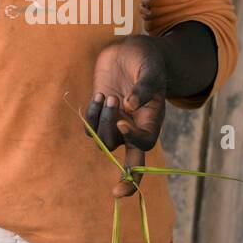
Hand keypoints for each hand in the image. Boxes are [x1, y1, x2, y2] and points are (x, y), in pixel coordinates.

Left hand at [86, 35, 167, 197]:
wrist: (132, 50)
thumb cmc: (147, 59)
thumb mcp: (150, 69)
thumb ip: (144, 86)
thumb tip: (129, 105)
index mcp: (152, 120)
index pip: (145, 144)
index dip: (134, 140)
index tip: (123, 122)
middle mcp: (135, 127)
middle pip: (130, 162)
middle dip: (126, 180)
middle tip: (116, 192)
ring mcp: (116, 123)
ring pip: (104, 141)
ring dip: (103, 121)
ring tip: (109, 95)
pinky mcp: (100, 114)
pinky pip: (90, 127)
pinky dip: (91, 114)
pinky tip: (99, 94)